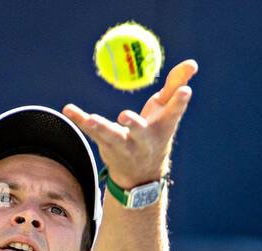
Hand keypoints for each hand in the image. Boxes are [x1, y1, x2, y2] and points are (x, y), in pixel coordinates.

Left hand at [62, 59, 196, 188]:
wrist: (140, 176)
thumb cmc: (156, 134)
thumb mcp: (168, 112)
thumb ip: (176, 86)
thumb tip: (192, 63)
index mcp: (163, 127)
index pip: (174, 113)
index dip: (180, 102)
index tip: (185, 91)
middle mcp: (144, 139)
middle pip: (139, 131)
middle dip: (133, 124)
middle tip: (124, 116)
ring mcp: (124, 145)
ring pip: (111, 136)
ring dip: (101, 128)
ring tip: (90, 119)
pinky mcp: (106, 145)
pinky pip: (91, 132)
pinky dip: (79, 119)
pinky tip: (69, 110)